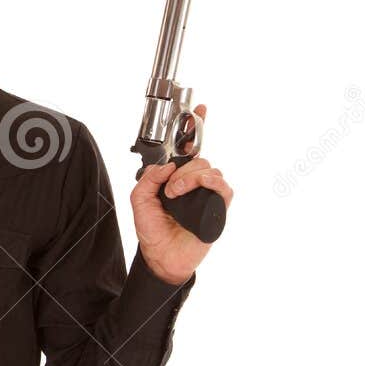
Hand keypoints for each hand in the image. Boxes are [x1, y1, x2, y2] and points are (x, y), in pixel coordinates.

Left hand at [131, 104, 232, 285]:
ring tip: (177, 195)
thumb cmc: (153, 231)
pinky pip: (224, 188)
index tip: (200, 109)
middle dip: (183, 169)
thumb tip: (167, 165)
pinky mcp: (218, 209)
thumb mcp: (140, 199)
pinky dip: (212, 183)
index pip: (190, 149)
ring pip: (210, 170)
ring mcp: (207, 195)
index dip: (196, 128)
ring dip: (191, 178)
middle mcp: (194, 184)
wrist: (161, 257)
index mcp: (176, 178)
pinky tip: (201, 188)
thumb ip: (148, 178)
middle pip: (199, 159)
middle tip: (170, 188)